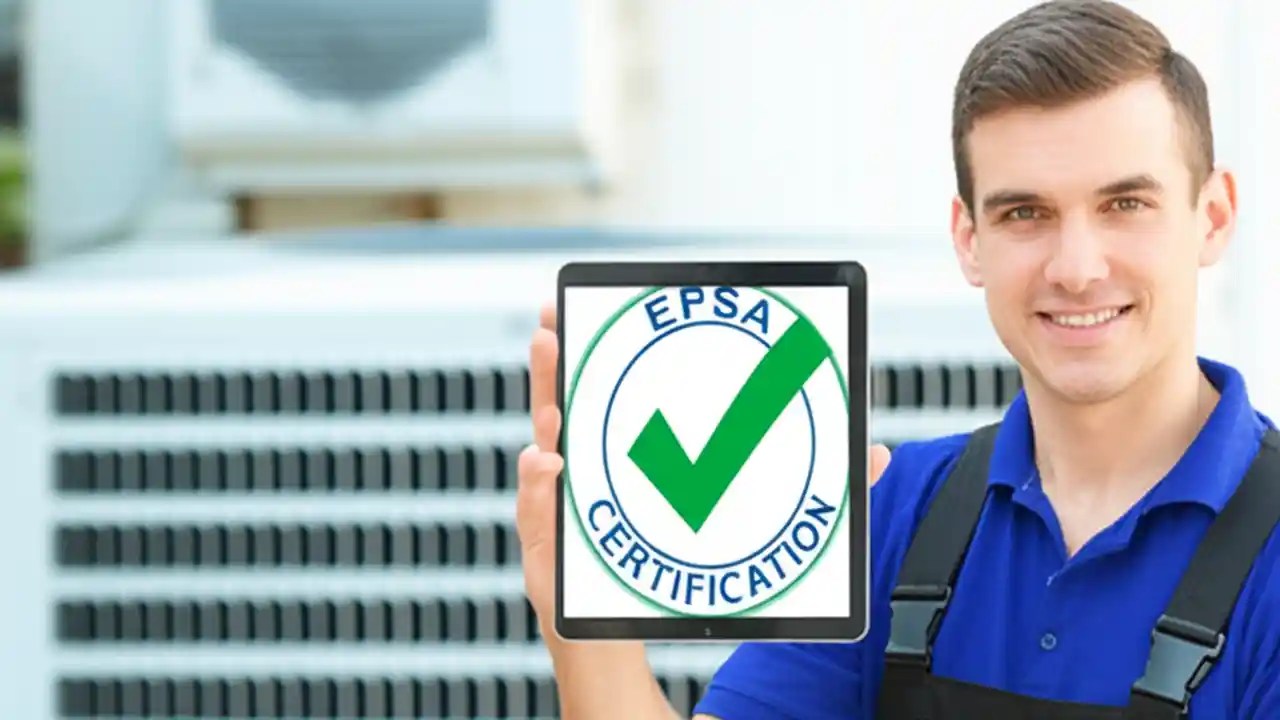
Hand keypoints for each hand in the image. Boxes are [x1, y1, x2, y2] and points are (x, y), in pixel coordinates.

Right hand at [515, 301, 893, 629]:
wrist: (636, 640)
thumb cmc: (688, 577)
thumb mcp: (751, 525)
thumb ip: (813, 490)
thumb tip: (878, 456)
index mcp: (629, 457)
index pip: (610, 392)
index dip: (596, 350)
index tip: (587, 309)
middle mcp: (588, 477)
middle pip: (563, 407)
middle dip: (558, 364)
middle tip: (555, 322)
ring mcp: (566, 511)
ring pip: (546, 450)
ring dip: (546, 408)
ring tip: (554, 373)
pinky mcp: (552, 554)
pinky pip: (539, 514)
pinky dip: (538, 485)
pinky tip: (553, 463)